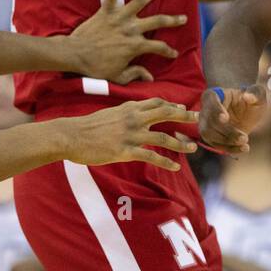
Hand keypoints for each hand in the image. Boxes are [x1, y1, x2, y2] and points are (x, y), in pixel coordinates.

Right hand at [59, 99, 198, 169]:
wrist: (71, 135)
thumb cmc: (88, 127)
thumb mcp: (110, 113)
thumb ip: (125, 113)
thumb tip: (136, 114)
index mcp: (130, 108)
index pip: (157, 103)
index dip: (172, 105)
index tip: (183, 108)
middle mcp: (134, 118)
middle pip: (166, 114)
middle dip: (185, 117)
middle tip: (198, 120)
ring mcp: (131, 134)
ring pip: (164, 138)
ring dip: (181, 143)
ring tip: (193, 148)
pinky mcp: (126, 150)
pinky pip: (152, 156)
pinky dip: (167, 162)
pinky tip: (176, 166)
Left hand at [67, 0, 184, 82]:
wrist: (75, 55)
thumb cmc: (96, 67)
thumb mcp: (118, 76)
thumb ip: (135, 74)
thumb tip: (150, 77)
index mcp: (135, 46)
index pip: (158, 47)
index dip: (168, 51)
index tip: (174, 53)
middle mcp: (131, 29)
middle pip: (157, 21)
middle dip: (172, 20)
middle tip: (184, 18)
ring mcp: (119, 18)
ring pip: (140, 1)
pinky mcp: (106, 10)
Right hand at [198, 82, 266, 152]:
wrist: (249, 113)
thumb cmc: (252, 99)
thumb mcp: (258, 93)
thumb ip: (256, 93)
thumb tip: (248, 96)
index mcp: (214, 94)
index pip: (210, 100)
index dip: (216, 110)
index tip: (225, 118)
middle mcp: (205, 109)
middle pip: (209, 121)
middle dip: (227, 131)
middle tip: (244, 138)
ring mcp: (205, 124)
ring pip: (209, 135)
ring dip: (227, 142)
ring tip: (245, 143)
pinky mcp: (210, 137)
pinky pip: (216, 145)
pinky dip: (230, 148)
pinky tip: (244, 148)